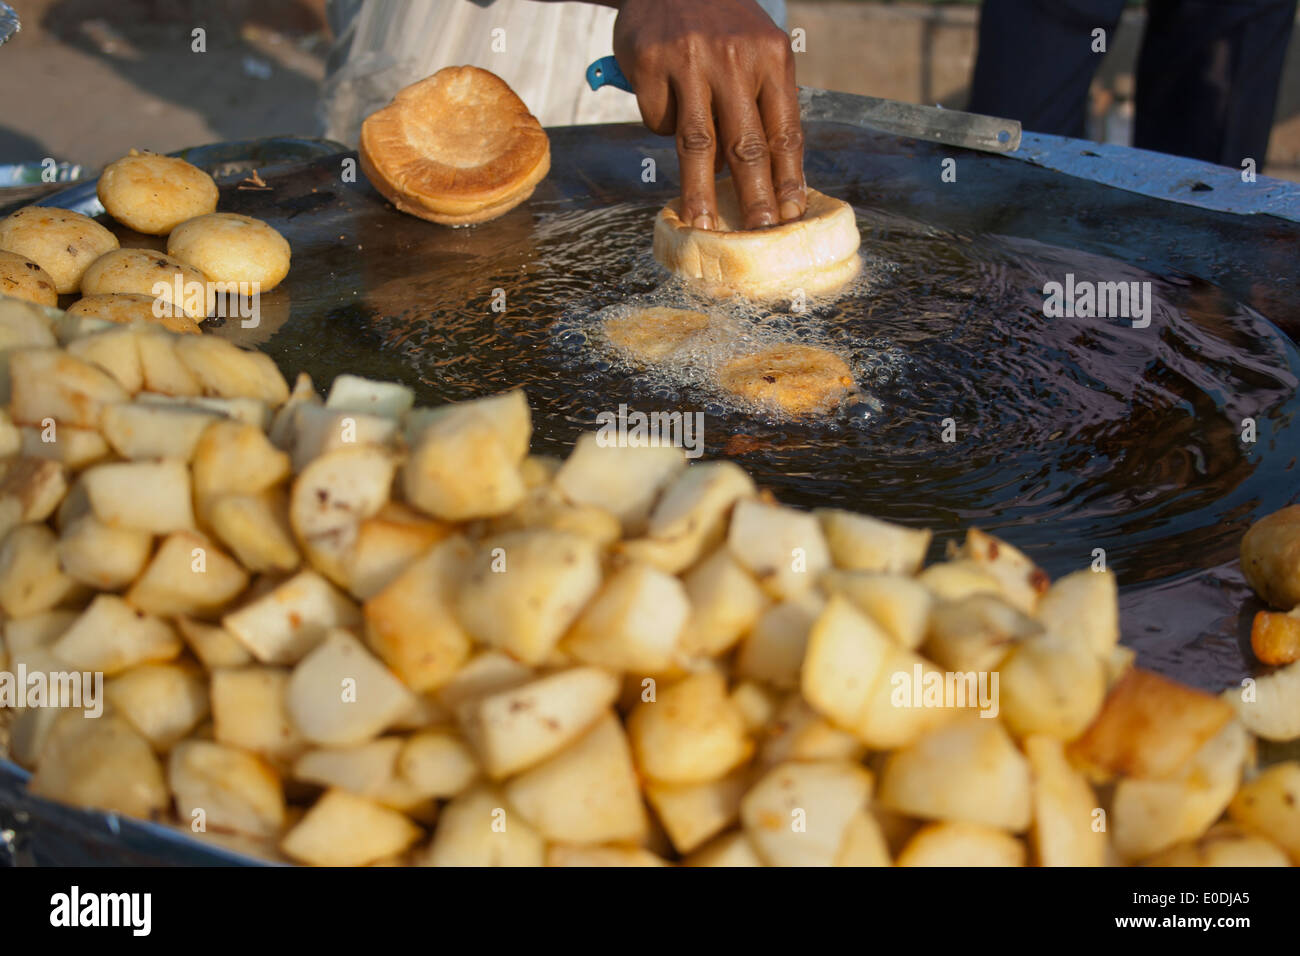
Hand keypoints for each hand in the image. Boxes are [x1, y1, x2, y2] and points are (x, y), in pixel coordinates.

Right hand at [612, 0, 804, 230]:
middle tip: (756, 235)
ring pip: (697, 144)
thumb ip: (761, 103)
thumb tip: (764, 175)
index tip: (789, 216)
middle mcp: (734, 58)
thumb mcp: (755, 49)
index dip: (787, 179)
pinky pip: (660, 120)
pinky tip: (668, 103)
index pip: (784, 132)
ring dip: (700, 193)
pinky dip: (664, 125)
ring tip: (704, 226)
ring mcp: (689, 61)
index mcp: (771, 57)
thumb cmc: (718, 22)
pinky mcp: (650, 64)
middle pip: (745, 145)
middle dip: (754, 198)